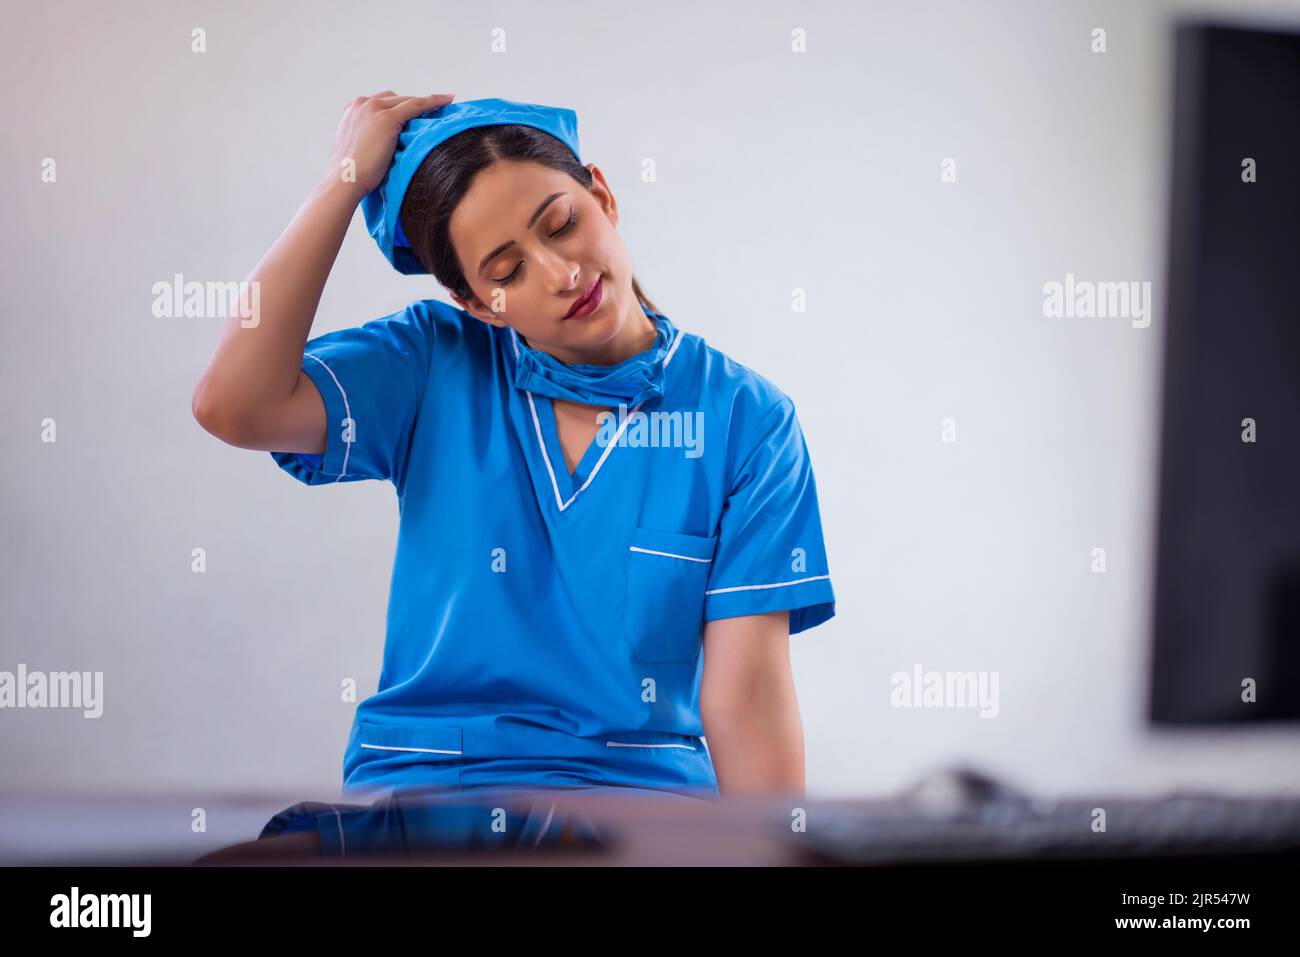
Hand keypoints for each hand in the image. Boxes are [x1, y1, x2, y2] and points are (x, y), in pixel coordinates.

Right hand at [327, 91, 454, 197]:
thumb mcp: (356, 149)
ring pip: (406, 101)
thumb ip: (365, 138)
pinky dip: (434, 101)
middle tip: (430, 114)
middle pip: (394, 99)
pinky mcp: (388, 117)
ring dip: (423, 104)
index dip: (398, 108)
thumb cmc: (351, 173)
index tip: (412, 112)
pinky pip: (417, 105)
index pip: (381, 103)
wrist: (346, 179)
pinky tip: (448, 100)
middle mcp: (362, 104)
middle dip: (410, 106)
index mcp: (352, 110)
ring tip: (444, 105)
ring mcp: (374, 108)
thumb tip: (377, 145)